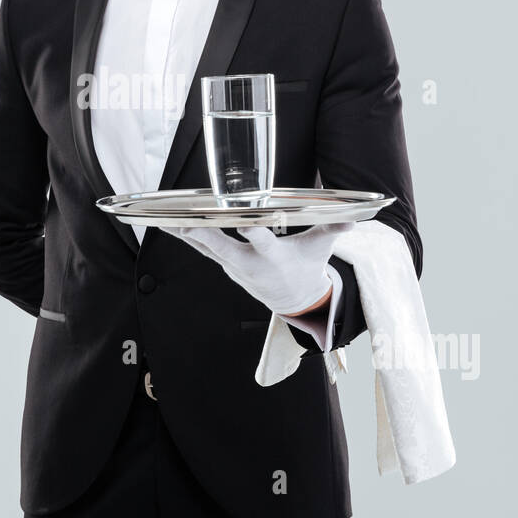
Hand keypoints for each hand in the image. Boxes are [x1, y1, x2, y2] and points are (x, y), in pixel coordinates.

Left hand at [164, 222, 355, 316]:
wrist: (295, 299)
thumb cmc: (307, 265)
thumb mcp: (321, 248)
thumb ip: (333, 229)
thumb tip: (354, 218)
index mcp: (274, 257)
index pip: (264, 243)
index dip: (253, 234)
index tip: (243, 223)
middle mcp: (251, 264)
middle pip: (224, 249)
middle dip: (204, 237)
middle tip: (185, 223)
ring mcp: (235, 267)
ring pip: (207, 249)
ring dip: (185, 235)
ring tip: (163, 220)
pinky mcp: (226, 266)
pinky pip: (203, 250)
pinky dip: (186, 238)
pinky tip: (167, 225)